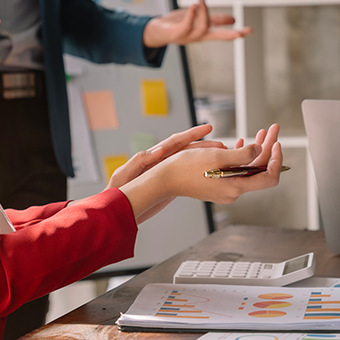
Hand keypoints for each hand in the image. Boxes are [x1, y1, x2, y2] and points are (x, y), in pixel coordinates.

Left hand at [105, 124, 225, 189]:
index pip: (175, 142)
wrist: (117, 211)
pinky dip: (199, 174)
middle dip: (204, 146)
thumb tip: (159, 150)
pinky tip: (210, 176)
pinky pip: (187, 177)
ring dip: (204, 159)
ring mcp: (167, 174)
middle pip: (187, 150)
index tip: (207, 129)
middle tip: (222, 144)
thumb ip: (139, 161)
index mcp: (152, 158)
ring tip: (221, 158)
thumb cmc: (116, 193)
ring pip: (190, 163)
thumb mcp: (125, 175)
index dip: (192, 135)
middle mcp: (161, 163)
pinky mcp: (169, 187)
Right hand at [120, 125, 282, 222]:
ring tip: (261, 132)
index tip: (276, 143)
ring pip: (248, 169)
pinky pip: (236, 171)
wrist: (164, 179)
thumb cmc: (186, 168)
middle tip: (272, 129)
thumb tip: (260, 149)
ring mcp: (226, 189)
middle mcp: (234, 192)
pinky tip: (240, 143)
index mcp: (236, 187)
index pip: (269, 178)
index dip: (276, 160)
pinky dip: (241, 157)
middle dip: (267, 148)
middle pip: (259, 170)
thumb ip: (242, 154)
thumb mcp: (217, 156)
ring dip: (256, 150)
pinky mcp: (218, 185)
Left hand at [142, 0, 252, 47]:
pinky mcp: (176, 34)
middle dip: (229, 35)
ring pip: (201, 29)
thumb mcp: (198, 19)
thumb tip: (234, 20)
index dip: (236, 33)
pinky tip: (194, 6)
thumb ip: (215, 20)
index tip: (250, 31)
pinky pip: (186, 27)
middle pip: (216, 37)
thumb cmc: (177, 24)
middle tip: (240, 33)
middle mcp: (197, 37)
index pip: (223, 34)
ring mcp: (187, 37)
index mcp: (204, 33)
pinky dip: (191, 16)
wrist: (155, 30)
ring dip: (203, 13)